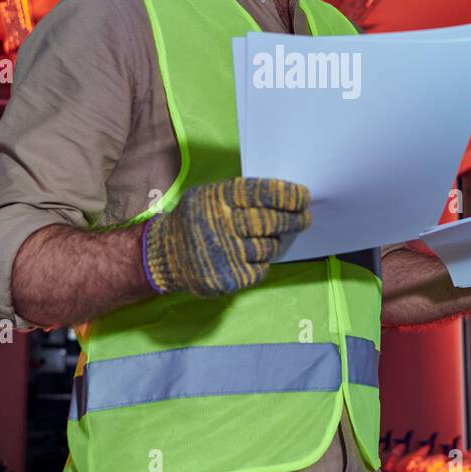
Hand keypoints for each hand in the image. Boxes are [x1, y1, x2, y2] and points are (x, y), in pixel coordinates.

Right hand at [142, 176, 310, 297]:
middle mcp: (221, 225)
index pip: (262, 193)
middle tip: (304, 219)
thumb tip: (286, 198)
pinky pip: (261, 269)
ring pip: (269, 247)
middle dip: (293, 220)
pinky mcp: (228, 278)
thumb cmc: (196, 220)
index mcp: (217, 199)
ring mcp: (224, 254)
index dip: (287, 195)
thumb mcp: (209, 197)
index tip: (303, 197)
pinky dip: (261, 263)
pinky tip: (249, 257)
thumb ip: (240, 196)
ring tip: (266, 239)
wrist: (165, 256)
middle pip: (271, 221)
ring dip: (273, 243)